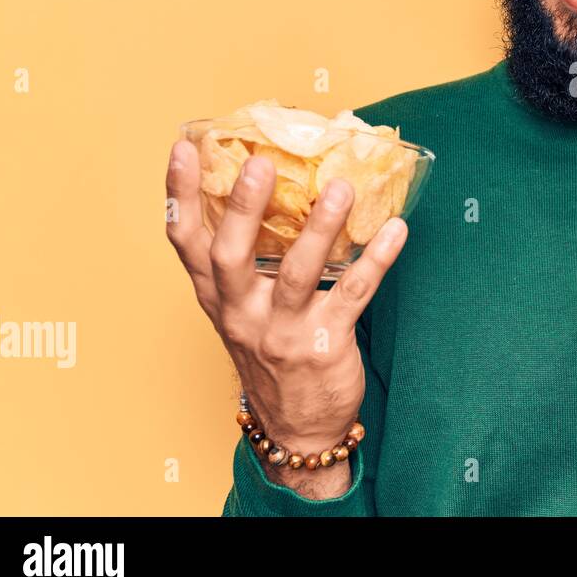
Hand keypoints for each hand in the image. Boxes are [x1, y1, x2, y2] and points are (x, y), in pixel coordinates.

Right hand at [165, 139, 407, 457]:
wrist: (297, 428)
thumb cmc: (273, 353)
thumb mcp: (244, 310)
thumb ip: (248, 261)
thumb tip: (273, 187)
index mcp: (218, 298)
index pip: (187, 242)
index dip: (180, 195)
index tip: (183, 147)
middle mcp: (242, 313)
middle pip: (232, 256)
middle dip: (245, 208)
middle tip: (260, 164)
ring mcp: (282, 331)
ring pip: (297, 273)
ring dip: (320, 227)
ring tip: (341, 188)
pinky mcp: (325, 345)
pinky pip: (354, 294)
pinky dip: (377, 259)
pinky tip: (395, 229)